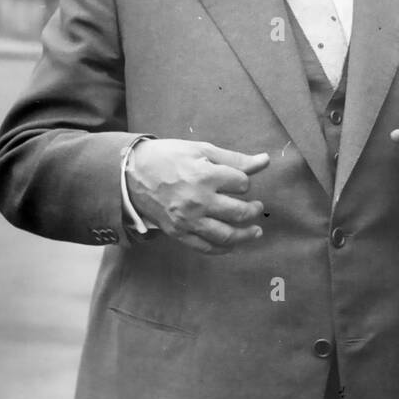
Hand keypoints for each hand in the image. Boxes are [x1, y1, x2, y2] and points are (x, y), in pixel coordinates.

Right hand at [126, 139, 268, 254]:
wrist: (133, 174)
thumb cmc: (169, 157)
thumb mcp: (202, 150)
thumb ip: (235, 158)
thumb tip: (265, 161)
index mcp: (205, 176)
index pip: (241, 184)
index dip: (244, 182)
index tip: (239, 180)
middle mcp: (198, 201)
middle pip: (238, 212)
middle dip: (253, 210)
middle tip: (258, 207)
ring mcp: (188, 220)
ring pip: (225, 235)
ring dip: (245, 235)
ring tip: (256, 231)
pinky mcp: (178, 233)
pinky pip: (205, 247)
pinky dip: (222, 249)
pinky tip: (232, 245)